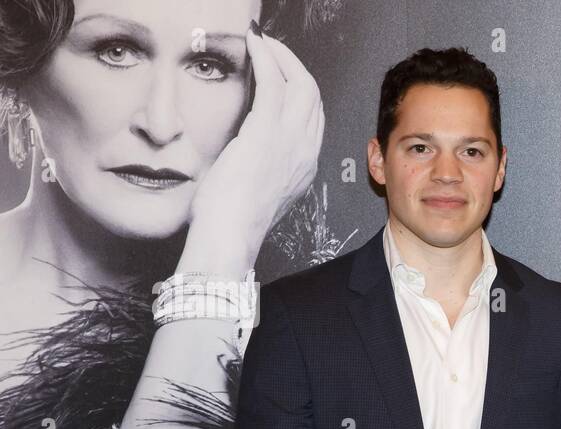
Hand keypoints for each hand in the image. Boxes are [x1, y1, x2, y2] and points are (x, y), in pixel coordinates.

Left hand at [178, 25, 322, 276]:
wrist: (229, 236)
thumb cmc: (230, 221)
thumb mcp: (255, 191)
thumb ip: (260, 168)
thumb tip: (245, 151)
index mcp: (303, 168)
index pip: (313, 117)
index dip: (299, 89)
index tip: (280, 73)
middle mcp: (305, 153)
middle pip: (314, 96)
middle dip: (294, 66)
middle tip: (271, 50)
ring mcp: (289, 142)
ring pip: (300, 83)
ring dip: (280, 55)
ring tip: (262, 43)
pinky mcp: (266, 133)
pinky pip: (274, 82)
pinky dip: (266, 56)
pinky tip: (253, 43)